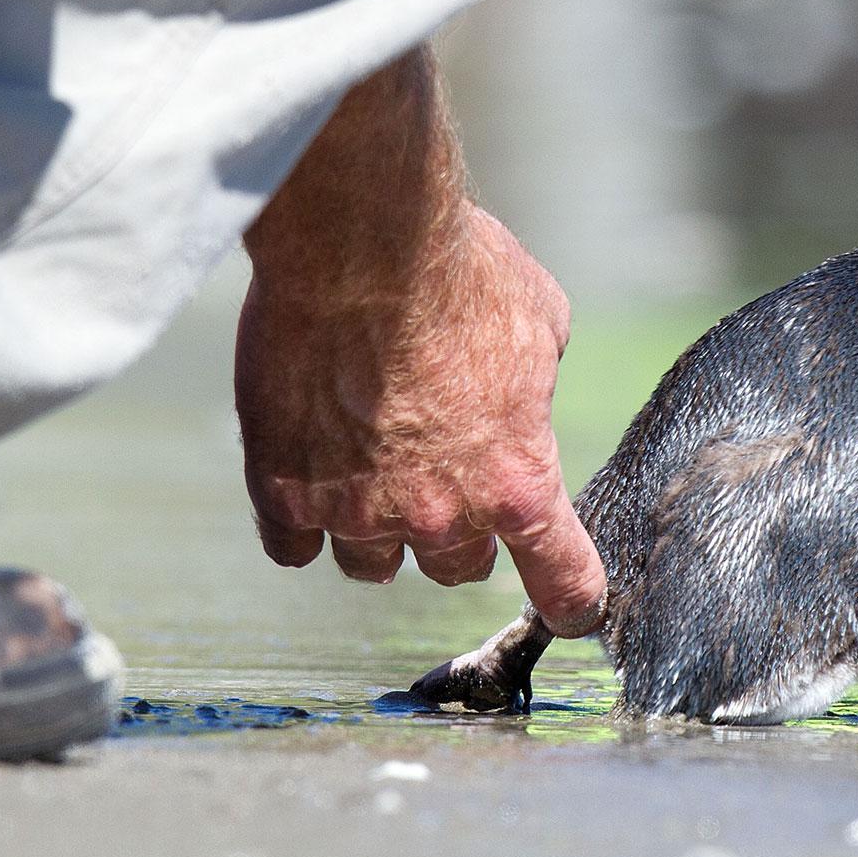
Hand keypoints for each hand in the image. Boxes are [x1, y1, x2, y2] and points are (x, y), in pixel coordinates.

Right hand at [237, 176, 604, 634]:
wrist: (358, 243)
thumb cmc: (460, 269)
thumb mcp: (541, 322)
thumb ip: (535, 385)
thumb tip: (524, 393)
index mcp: (519, 482)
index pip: (564, 583)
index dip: (574, 603)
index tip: (575, 613)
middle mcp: (441, 514)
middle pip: (457, 569)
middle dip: (457, 531)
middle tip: (444, 476)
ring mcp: (357, 510)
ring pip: (371, 564)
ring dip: (377, 530)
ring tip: (369, 471)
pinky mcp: (283, 491)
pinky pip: (293, 547)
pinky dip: (301, 523)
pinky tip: (307, 480)